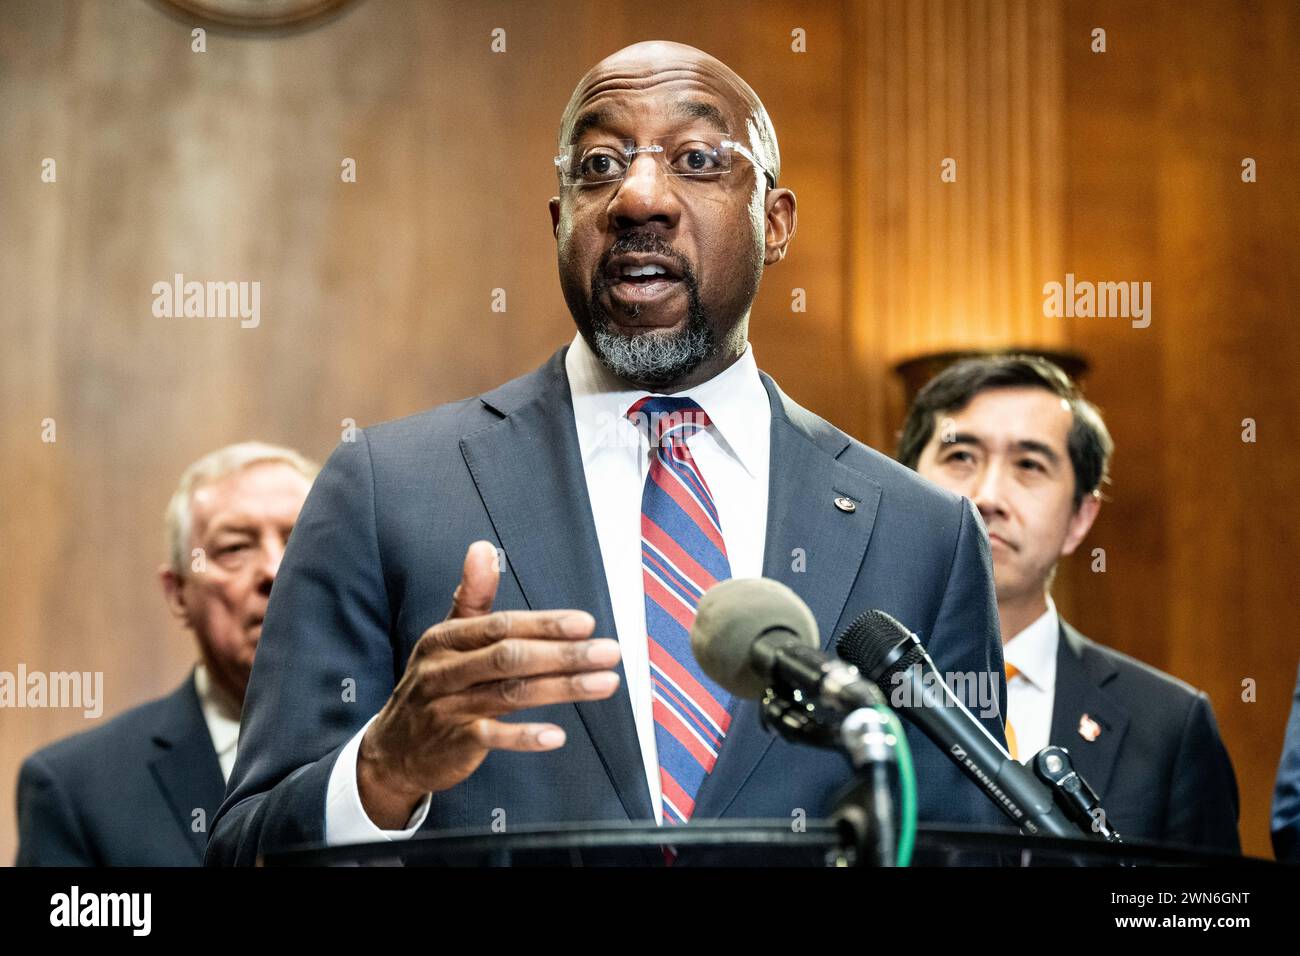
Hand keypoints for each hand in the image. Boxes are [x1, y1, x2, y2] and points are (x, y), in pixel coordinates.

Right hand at [356, 540, 620, 827]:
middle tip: (608, 652)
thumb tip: (482, 547)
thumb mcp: (446, 637)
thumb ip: (471, 595)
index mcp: (447, 639)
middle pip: (510, 658)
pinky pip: (493, 737)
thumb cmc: (434, 683)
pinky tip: (557, 734)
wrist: (393, 748)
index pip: (502, 626)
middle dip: (563, 654)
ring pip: (510, 694)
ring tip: (603, 683)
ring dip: (561, 688)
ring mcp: (449, 708)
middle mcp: (445, 670)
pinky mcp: (455, 743)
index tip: (586, 623)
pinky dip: (525, 736)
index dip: (545, 624)